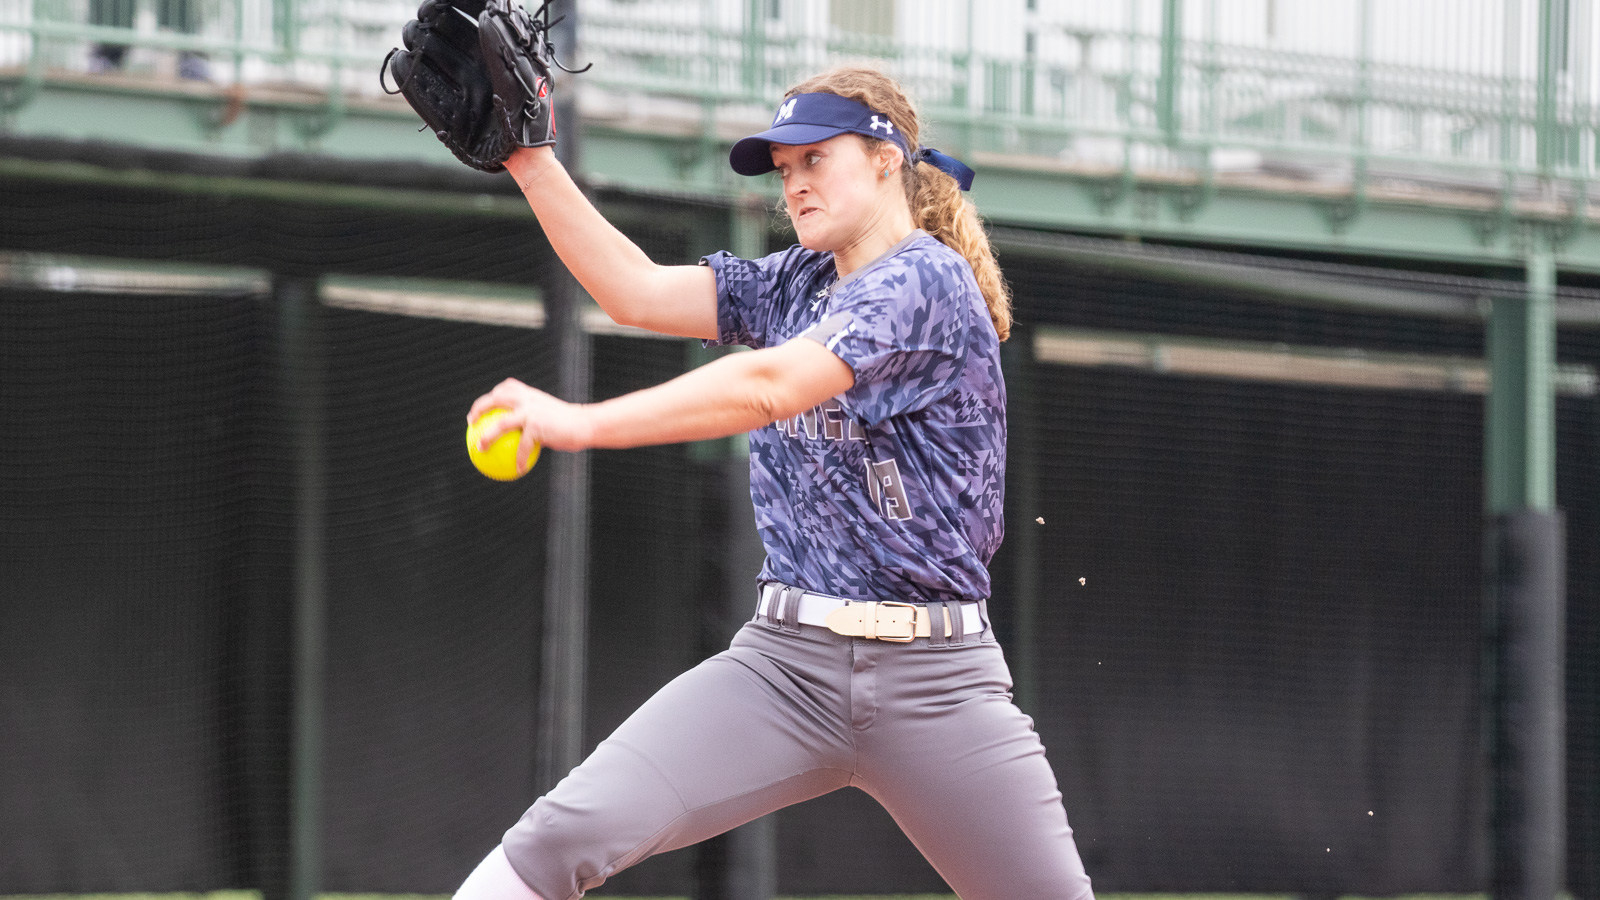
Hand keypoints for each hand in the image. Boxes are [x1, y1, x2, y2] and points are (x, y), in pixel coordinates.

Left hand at [467, 378, 593, 468]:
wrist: (586, 424)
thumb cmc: (571, 424)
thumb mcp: (551, 417)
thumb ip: (536, 420)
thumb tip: (524, 435)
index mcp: (532, 395)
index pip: (507, 387)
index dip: (492, 394)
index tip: (483, 407)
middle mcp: (528, 400)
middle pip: (496, 399)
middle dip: (480, 408)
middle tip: (472, 422)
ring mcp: (531, 412)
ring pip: (501, 423)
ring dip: (487, 436)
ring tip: (480, 448)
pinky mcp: (536, 427)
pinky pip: (522, 446)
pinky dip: (520, 458)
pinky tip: (518, 469)